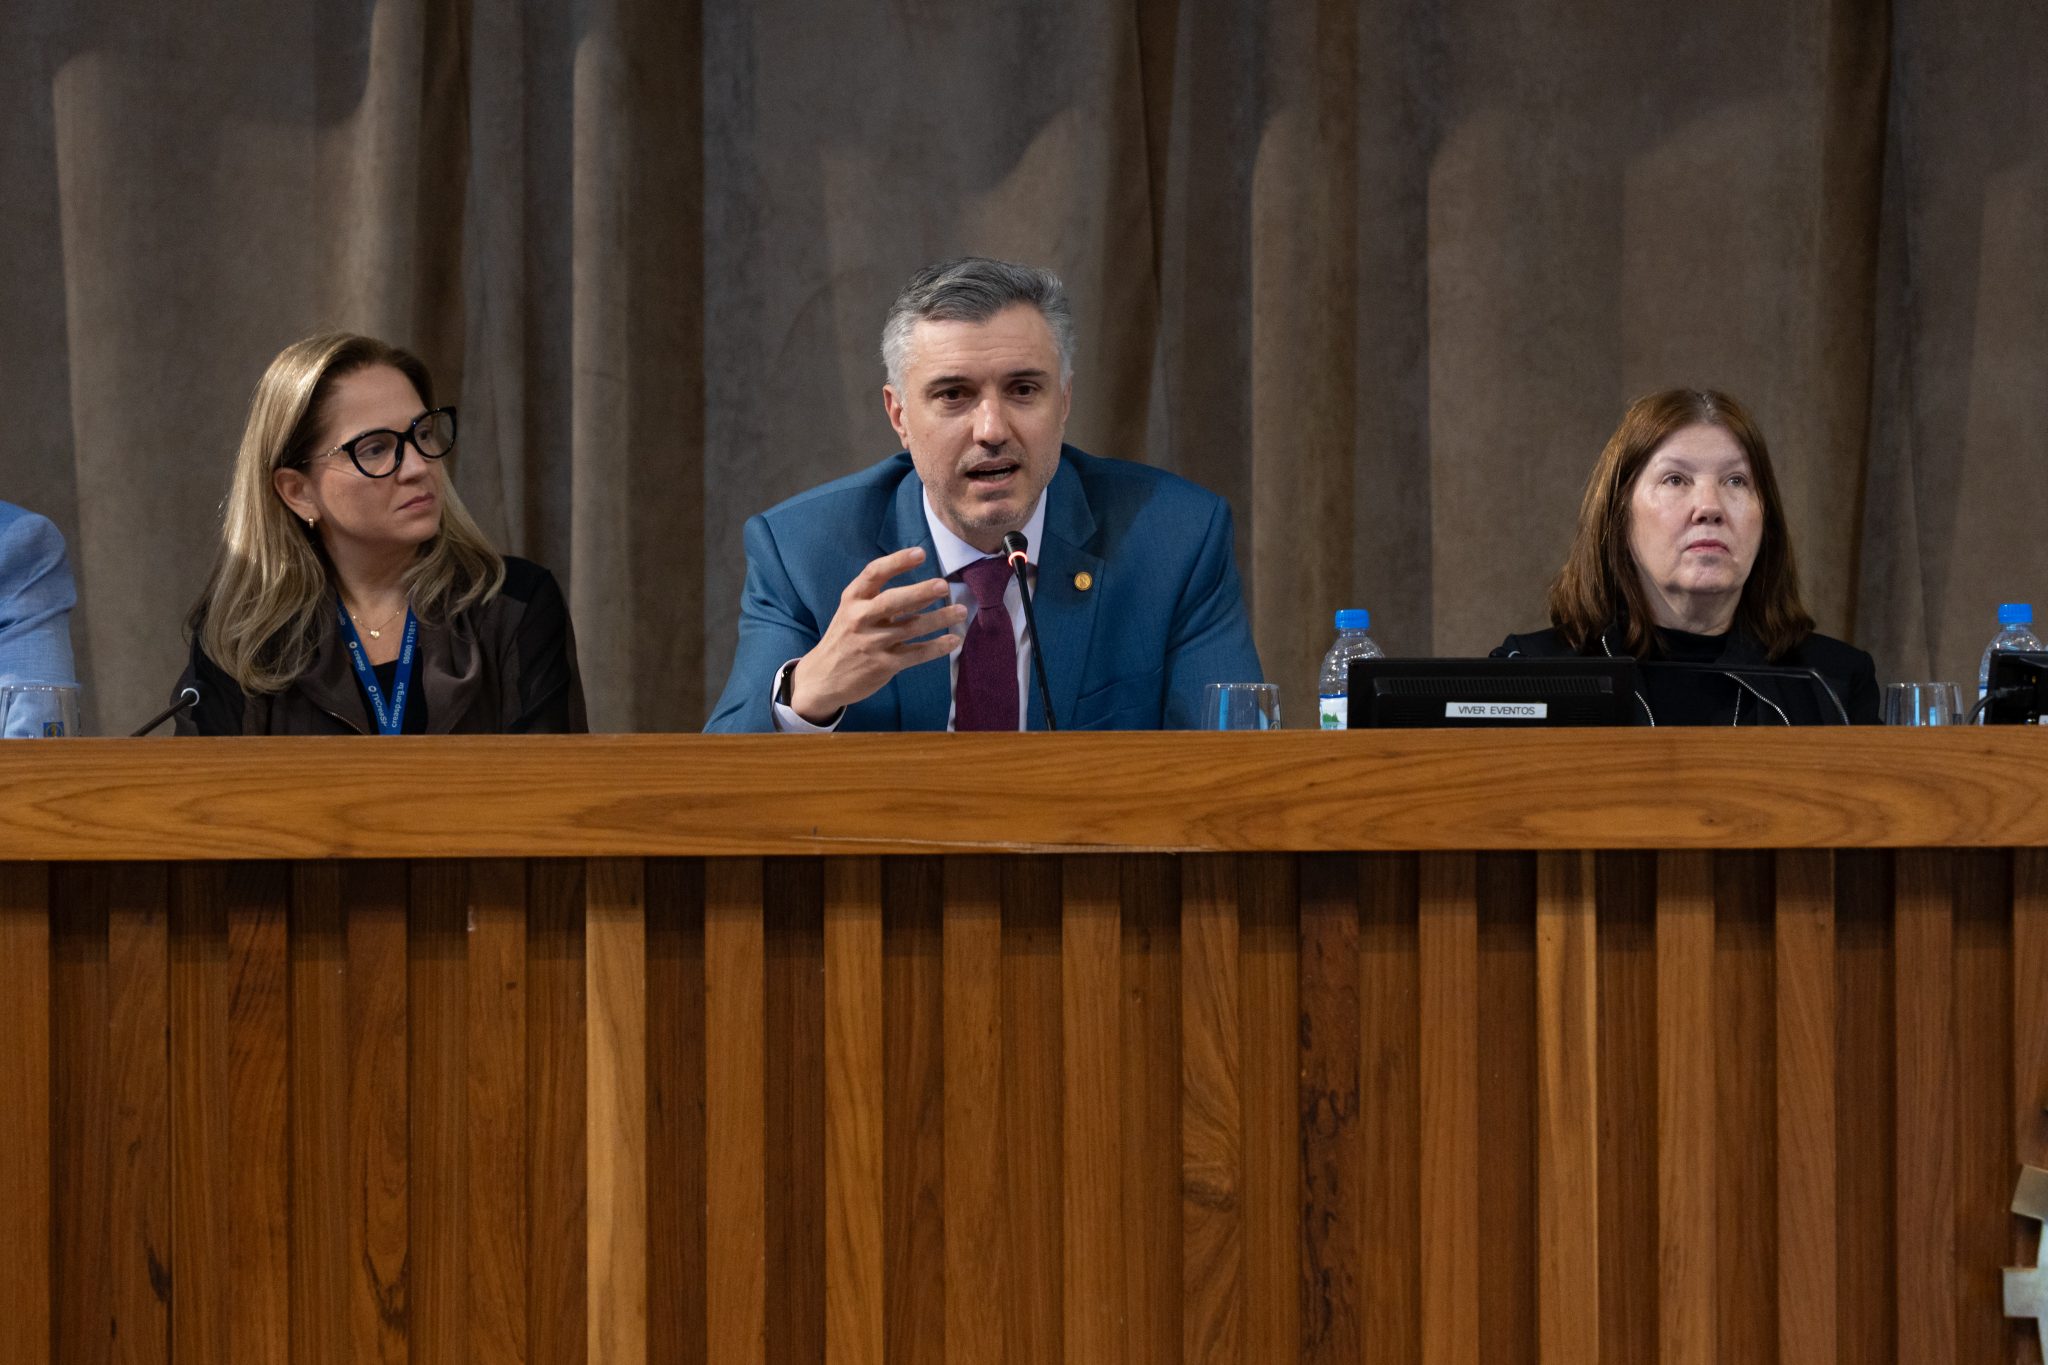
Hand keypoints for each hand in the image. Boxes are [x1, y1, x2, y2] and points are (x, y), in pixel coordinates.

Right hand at [788, 547, 962, 722]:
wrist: (823, 678)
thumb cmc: (846, 637)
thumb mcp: (854, 612)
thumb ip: (883, 600)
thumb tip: (927, 590)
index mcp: (853, 599)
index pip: (874, 574)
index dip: (897, 562)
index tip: (920, 554)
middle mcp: (860, 618)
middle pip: (893, 601)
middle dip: (919, 593)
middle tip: (943, 586)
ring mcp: (872, 643)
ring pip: (911, 628)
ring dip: (939, 619)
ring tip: (961, 611)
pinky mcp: (884, 665)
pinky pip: (916, 654)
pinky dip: (937, 647)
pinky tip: (953, 640)